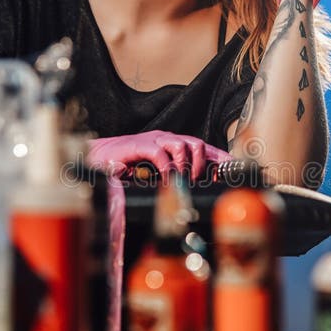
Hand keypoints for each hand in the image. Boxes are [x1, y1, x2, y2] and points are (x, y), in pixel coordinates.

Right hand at [87, 130, 230, 179]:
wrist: (97, 157)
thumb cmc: (127, 167)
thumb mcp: (155, 175)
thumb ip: (172, 179)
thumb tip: (191, 191)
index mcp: (174, 146)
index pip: (205, 149)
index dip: (220, 159)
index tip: (234, 171)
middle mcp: (167, 139)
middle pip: (198, 143)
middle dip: (204, 164)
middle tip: (198, 181)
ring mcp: (153, 140)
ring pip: (182, 144)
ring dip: (187, 164)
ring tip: (183, 180)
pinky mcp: (139, 145)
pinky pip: (159, 152)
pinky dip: (166, 167)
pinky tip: (165, 180)